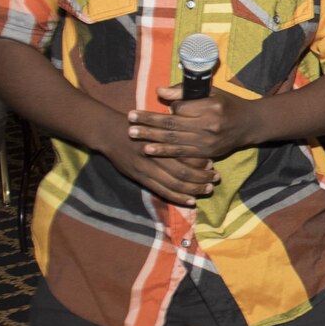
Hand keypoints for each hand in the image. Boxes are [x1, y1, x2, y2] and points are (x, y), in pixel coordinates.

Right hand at [97, 112, 216, 206]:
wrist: (109, 132)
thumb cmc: (137, 126)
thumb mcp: (155, 124)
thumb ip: (172, 134)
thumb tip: (194, 142)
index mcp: (160, 142)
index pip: (184, 155)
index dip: (200, 161)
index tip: (212, 163)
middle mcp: (154, 157)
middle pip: (182, 172)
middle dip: (201, 177)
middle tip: (215, 178)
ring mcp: (145, 170)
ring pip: (174, 184)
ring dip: (193, 189)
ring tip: (207, 190)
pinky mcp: (139, 178)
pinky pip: (161, 191)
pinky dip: (177, 197)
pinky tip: (190, 201)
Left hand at [125, 85, 259, 160]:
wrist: (250, 125)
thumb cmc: (228, 105)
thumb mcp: (212, 92)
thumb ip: (185, 92)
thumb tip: (159, 92)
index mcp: (212, 107)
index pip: (181, 107)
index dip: (169, 106)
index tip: (159, 103)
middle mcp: (210, 125)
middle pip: (173, 123)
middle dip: (149, 121)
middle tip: (130, 118)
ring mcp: (208, 141)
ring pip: (174, 139)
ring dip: (151, 137)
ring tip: (133, 133)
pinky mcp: (207, 153)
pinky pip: (181, 153)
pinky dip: (163, 152)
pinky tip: (148, 150)